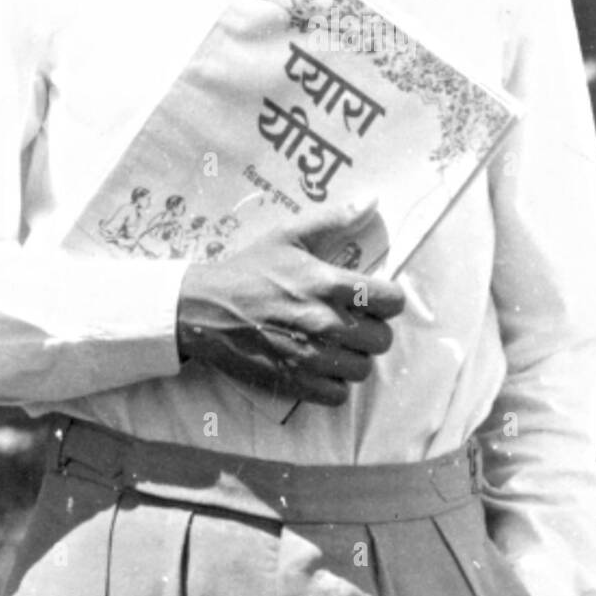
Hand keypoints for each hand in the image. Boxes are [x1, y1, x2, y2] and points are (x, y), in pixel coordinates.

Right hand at [176, 200, 403, 405]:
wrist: (204, 308)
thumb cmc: (250, 269)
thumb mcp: (290, 235)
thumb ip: (335, 219)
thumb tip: (373, 201)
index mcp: (328, 284)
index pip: (391, 301)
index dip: (388, 299)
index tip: (374, 298)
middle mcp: (325, 323)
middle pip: (382, 339)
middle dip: (372, 329)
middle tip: (353, 320)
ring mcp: (311, 357)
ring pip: (363, 368)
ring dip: (354, 356)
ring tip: (336, 343)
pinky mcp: (295, 382)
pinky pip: (338, 394)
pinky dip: (334, 382)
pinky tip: (321, 364)